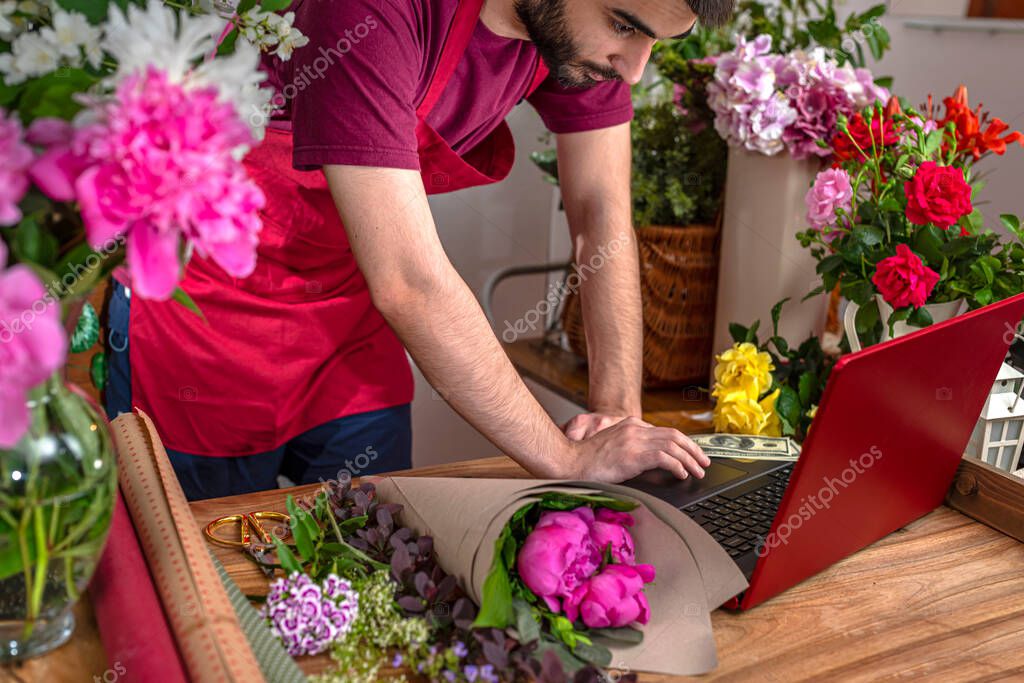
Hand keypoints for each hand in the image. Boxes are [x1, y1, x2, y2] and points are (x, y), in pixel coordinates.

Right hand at [562, 417, 709, 482]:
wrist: (570, 462)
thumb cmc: (587, 460)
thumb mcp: (613, 448)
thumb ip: (631, 448)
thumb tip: (652, 462)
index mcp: (630, 425)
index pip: (664, 432)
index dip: (682, 443)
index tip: (691, 454)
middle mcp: (634, 429)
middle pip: (674, 435)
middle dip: (693, 449)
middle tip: (703, 462)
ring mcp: (634, 440)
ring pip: (673, 445)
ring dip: (690, 459)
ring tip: (697, 471)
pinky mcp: (633, 455)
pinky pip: (664, 458)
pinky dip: (677, 466)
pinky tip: (681, 475)